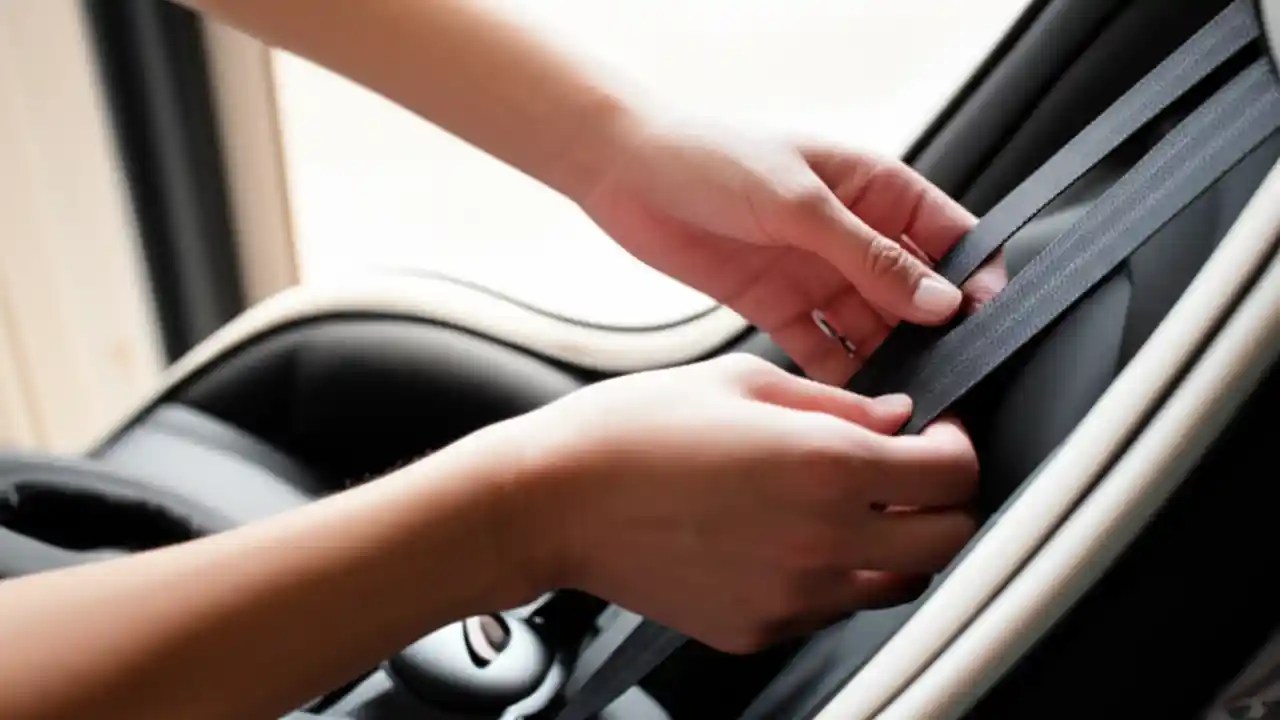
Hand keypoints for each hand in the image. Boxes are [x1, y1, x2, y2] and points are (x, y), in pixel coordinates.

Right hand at [502, 354, 977, 653]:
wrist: (557, 500)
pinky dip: (833, 575)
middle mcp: (822, 538)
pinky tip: (789, 537)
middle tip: (912, 474)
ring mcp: (793, 594)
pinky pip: (831, 608)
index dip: (958, 447)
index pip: (954, 473)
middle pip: (950, 542)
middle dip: (946, 503)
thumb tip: (894, 418)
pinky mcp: (761, 627)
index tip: (938, 435)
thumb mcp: (742, 380)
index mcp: (825, 463)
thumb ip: (836, 401)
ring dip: (897, 546)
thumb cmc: (635, 430)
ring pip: (900, 585)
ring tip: (849, 507)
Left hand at [577, 117, 1006, 384]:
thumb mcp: (799, 204)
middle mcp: (854, 236)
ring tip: (904, 401)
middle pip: (917, 295)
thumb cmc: (712, 159)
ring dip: (891, 362)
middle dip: (935, 335)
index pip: (950, 238)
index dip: (976, 280)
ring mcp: (819, 275)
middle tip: (948, 378)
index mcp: (875, 189)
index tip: (988, 324)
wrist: (626, 174)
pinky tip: (853, 407)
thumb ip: (869, 256)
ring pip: (875, 330)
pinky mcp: (780, 308)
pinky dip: (841, 377)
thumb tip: (939, 301)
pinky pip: (825, 350)